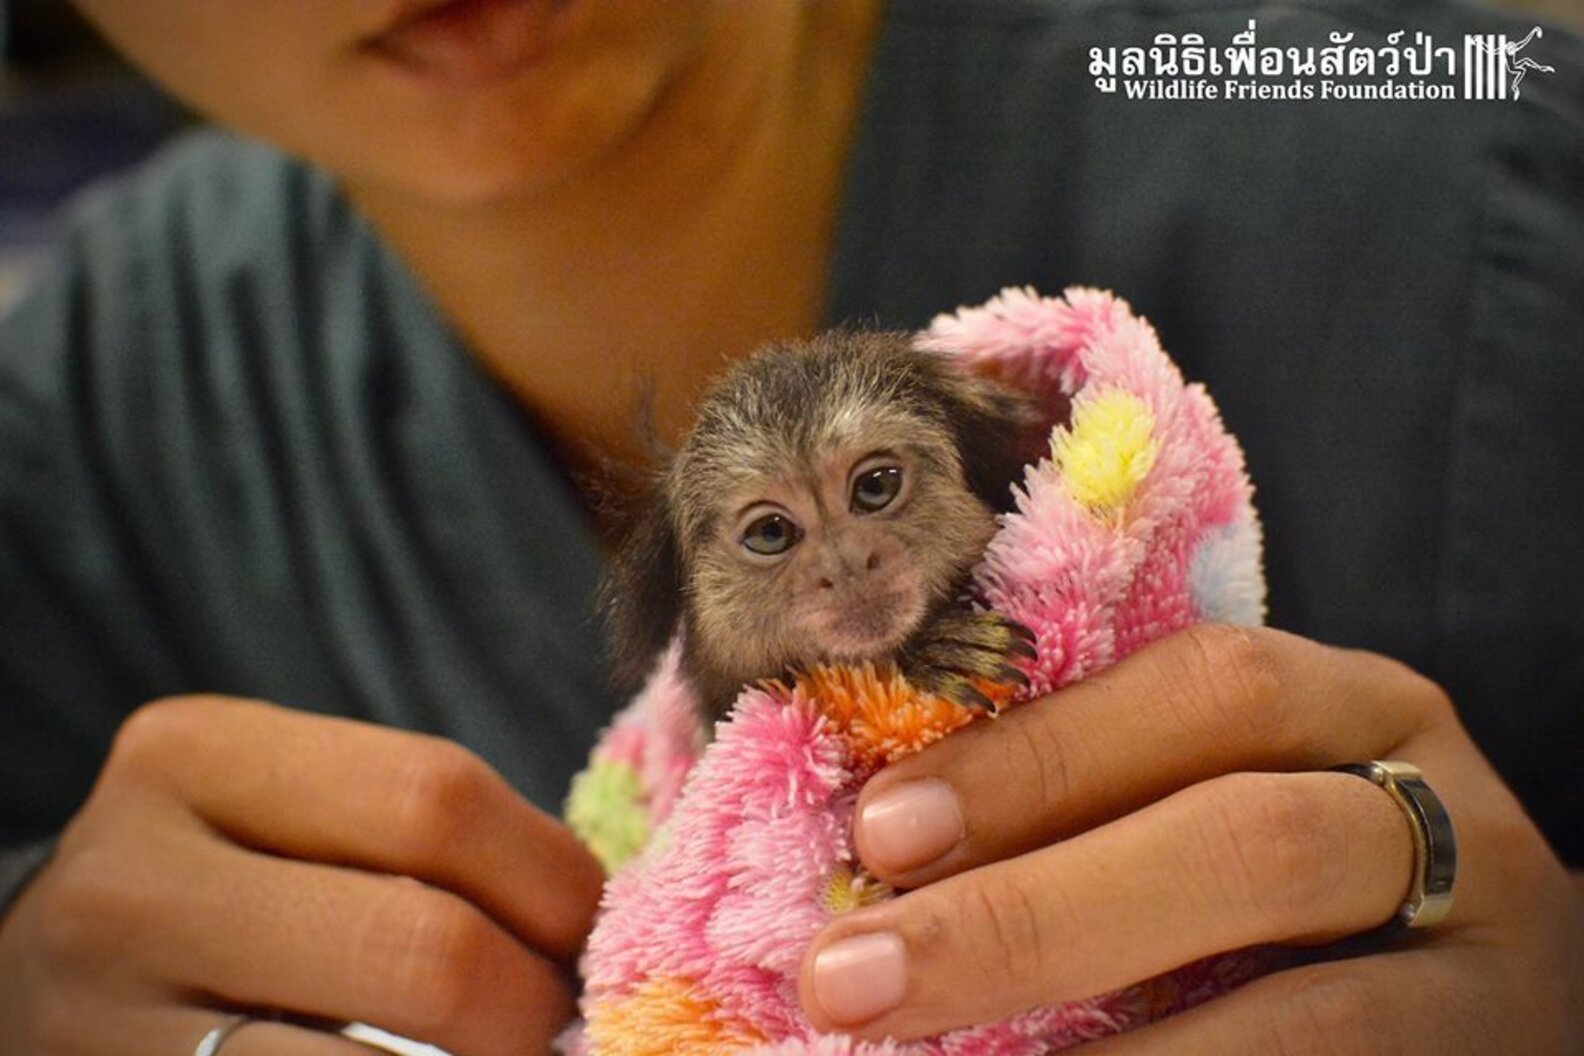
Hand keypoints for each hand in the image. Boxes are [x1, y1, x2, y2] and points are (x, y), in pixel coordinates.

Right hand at [0, 696, 602, 1055]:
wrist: (41, 989)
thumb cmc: (221, 887)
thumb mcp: (291, 817)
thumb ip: (421, 836)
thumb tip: (600, 920)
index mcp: (196, 757)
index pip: (438, 800)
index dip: (555, 879)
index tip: (597, 934)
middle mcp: (133, 884)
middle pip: (424, 947)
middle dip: (533, 1002)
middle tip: (568, 1024)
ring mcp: (107, 1025)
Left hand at [798, 624, 1583, 1051]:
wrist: (1473, 982)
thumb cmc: (1308, 879)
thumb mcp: (1230, 793)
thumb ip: (1107, 805)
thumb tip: (892, 859)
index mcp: (1361, 710)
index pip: (1209, 692)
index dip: (1040, 757)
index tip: (882, 834)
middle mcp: (1447, 821)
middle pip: (1252, 848)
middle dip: (1033, 916)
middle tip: (855, 977)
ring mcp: (1488, 968)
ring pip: (1311, 1020)